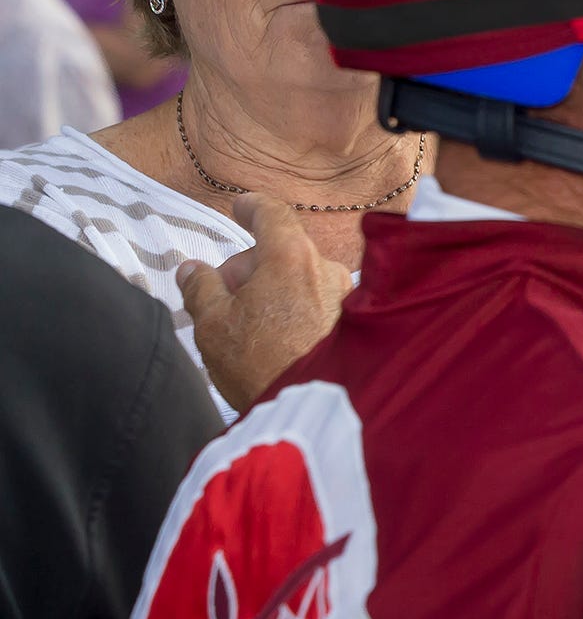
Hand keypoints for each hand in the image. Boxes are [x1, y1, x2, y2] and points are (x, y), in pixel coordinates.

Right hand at [175, 193, 353, 409]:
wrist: (314, 412)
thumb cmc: (261, 363)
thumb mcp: (212, 324)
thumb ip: (200, 288)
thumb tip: (192, 269)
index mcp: (291, 256)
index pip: (273, 214)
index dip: (253, 207)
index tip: (240, 207)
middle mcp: (326, 268)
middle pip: (280, 253)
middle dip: (248, 269)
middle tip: (219, 301)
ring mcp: (345, 295)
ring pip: (297, 280)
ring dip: (271, 292)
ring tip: (246, 330)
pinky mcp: (355, 322)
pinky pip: (315, 303)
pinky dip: (292, 310)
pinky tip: (274, 343)